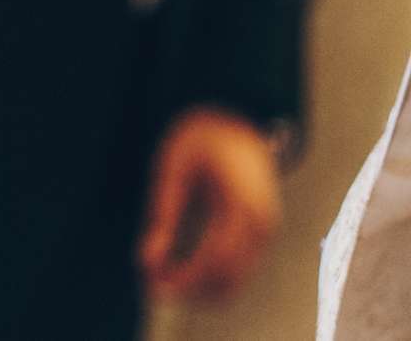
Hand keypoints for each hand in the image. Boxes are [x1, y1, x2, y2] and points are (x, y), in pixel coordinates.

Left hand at [139, 107, 281, 300]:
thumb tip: (145, 261)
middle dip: (189, 289)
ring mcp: (265, 231)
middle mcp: (262, 224)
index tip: (152, 281)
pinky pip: (238, 268)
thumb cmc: (201, 139)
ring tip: (158, 278)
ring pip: (235, 279)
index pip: (216, 258)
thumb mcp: (174, 169)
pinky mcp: (259, 234)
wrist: (237, 121)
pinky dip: (209, 277)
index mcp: (242, 204)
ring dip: (199, 288)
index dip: (185, 277)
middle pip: (229, 277)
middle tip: (149, 283)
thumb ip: (162, 215)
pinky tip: (178, 270)